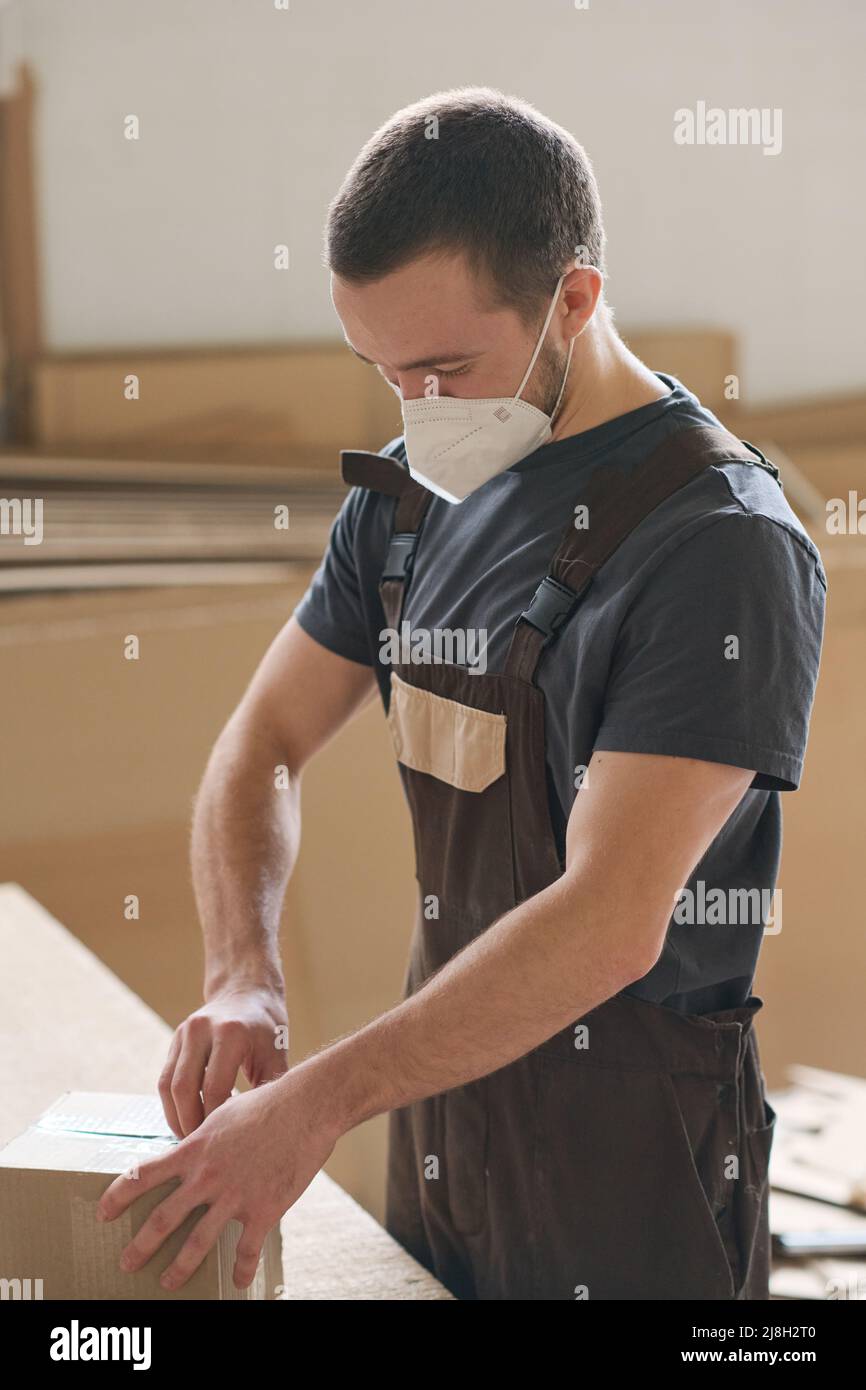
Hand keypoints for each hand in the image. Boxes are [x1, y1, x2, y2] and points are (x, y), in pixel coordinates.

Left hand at [97, 1066, 337, 1291]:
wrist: (306, 1107)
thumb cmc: (266, 1105)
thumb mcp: (222, 1116)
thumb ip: (202, 1139)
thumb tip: (187, 1149)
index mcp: (195, 1149)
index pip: (144, 1174)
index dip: (118, 1196)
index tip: (103, 1212)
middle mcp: (208, 1175)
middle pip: (164, 1218)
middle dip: (141, 1246)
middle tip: (127, 1263)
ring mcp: (234, 1195)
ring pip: (198, 1242)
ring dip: (179, 1267)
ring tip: (168, 1282)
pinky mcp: (263, 1209)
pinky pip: (246, 1250)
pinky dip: (241, 1271)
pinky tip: (238, 1284)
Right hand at [160, 985, 288, 1137]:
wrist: (246, 991)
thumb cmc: (267, 1029)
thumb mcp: (276, 1056)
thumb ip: (267, 1091)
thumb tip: (261, 1136)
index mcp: (232, 1033)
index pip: (215, 1088)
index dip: (215, 1121)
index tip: (223, 1145)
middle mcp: (202, 1030)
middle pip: (184, 1088)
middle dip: (189, 1124)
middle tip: (200, 1151)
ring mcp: (184, 1033)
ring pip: (168, 1085)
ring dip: (176, 1117)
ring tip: (190, 1142)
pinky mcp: (174, 1040)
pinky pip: (165, 1078)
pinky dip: (172, 1104)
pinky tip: (184, 1122)